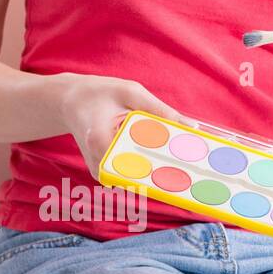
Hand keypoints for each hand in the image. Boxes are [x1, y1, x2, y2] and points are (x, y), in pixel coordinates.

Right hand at [55, 73, 193, 183]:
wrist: (69, 102)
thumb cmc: (99, 93)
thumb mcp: (130, 92)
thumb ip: (161, 111)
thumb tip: (193, 128)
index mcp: (101, 142)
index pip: (140, 164)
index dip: (170, 168)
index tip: (196, 170)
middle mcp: (99, 164)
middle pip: (143, 178)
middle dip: (173, 174)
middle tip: (203, 173)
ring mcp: (102, 173)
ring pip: (140, 181)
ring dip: (165, 173)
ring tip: (193, 167)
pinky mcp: (107, 174)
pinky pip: (134, 176)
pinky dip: (153, 169)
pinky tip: (173, 163)